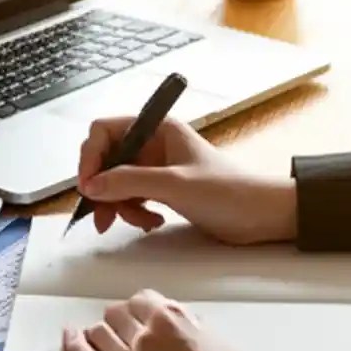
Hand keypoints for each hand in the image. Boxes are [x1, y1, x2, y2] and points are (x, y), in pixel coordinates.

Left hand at [40, 289, 258, 350]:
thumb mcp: (221, 342)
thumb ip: (193, 327)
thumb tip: (180, 321)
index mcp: (167, 325)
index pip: (139, 301)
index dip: (137, 305)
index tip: (136, 309)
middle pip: (111, 324)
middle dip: (110, 322)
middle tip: (109, 324)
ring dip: (80, 346)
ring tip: (74, 339)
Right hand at [77, 117, 297, 244]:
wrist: (262, 214)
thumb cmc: (229, 190)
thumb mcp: (175, 185)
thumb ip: (129, 182)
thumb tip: (91, 186)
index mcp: (157, 128)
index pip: (105, 132)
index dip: (91, 158)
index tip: (88, 187)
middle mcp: (154, 144)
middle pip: (107, 161)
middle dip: (103, 189)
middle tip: (104, 219)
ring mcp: (158, 167)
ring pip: (117, 183)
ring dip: (120, 206)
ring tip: (140, 222)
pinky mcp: (164, 189)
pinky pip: (133, 198)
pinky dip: (134, 212)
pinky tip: (151, 222)